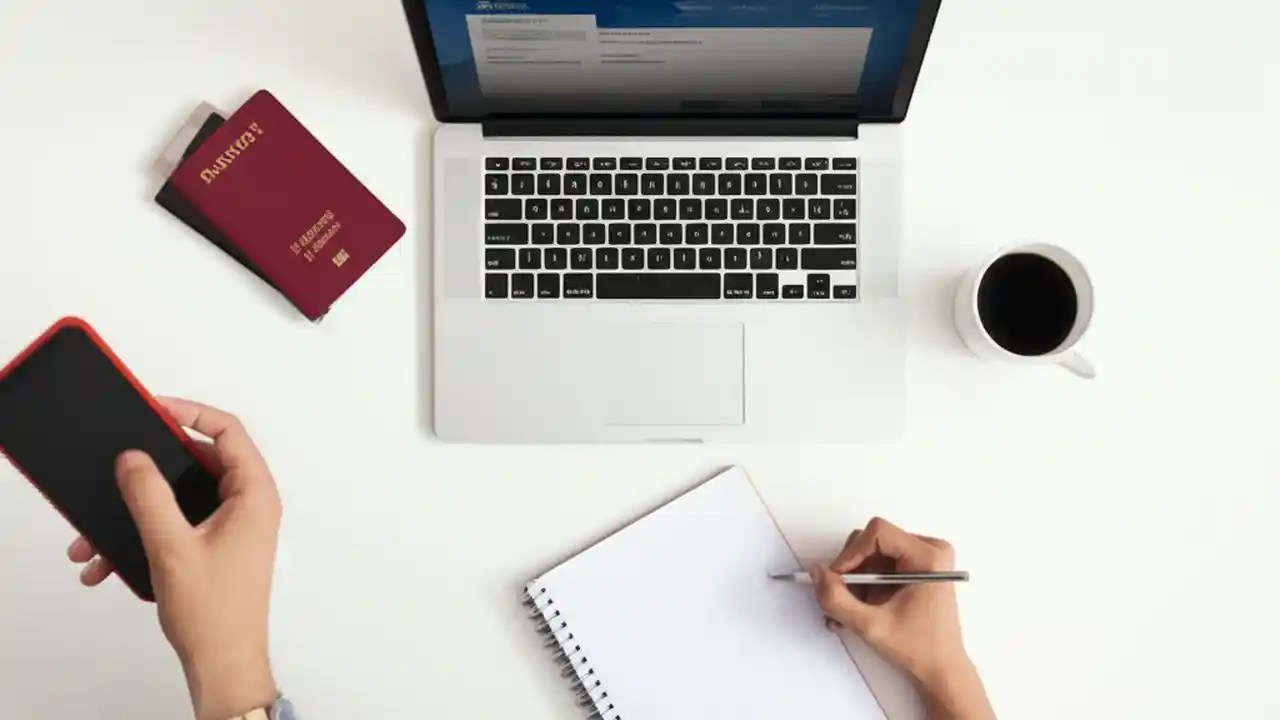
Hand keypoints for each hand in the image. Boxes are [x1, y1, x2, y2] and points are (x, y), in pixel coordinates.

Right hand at [67, 398, 281, 719]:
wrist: (223, 663)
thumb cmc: (214, 612)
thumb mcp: (171, 545)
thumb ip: (150, 496)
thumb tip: (134, 458)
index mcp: (254, 494)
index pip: (228, 430)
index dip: (189, 412)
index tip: (151, 407)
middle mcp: (250, 504)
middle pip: (199, 460)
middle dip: (149, 469)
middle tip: (117, 464)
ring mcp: (234, 526)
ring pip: (181, 497)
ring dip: (137, 510)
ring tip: (97, 533)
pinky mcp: (216, 546)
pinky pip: (177, 524)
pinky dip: (142, 535)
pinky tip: (106, 562)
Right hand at [810, 518, 993, 719]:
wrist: (941, 668)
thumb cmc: (920, 648)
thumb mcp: (871, 626)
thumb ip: (837, 599)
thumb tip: (817, 573)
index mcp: (929, 558)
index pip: (878, 532)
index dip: (852, 553)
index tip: (838, 579)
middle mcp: (930, 551)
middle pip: (872, 542)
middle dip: (852, 572)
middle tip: (843, 600)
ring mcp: (923, 559)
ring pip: (871, 555)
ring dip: (854, 583)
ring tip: (849, 612)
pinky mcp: (915, 569)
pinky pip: (879, 565)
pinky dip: (864, 586)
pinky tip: (858, 609)